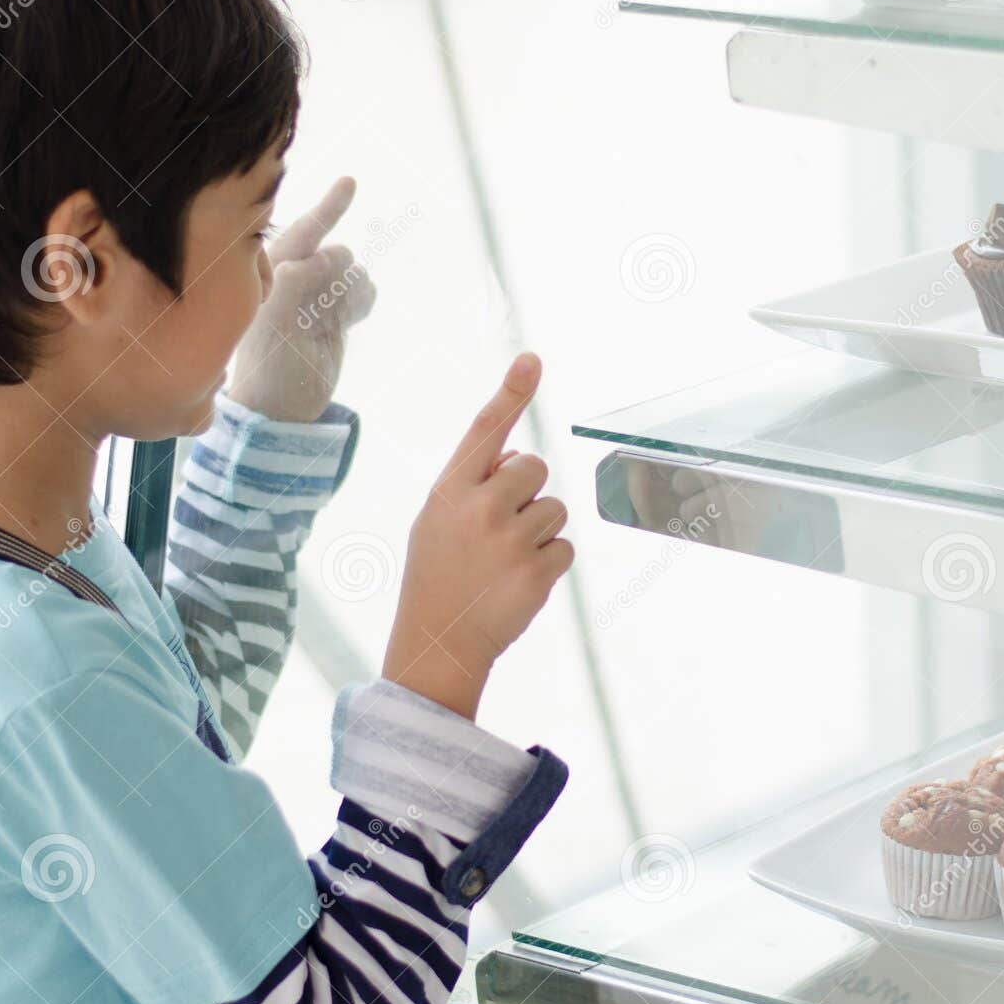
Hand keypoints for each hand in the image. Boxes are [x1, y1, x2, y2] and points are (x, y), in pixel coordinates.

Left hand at [226, 176, 374, 422]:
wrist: (284, 408)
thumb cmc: (269, 366)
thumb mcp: (276, 327)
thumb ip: (291, 287)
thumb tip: (303, 261)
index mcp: (271, 271)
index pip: (303, 232)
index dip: (327, 207)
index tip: (350, 182)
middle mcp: (293, 275)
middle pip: (336, 254)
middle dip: (337, 276)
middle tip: (319, 311)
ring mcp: (317, 293)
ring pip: (354, 272)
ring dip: (351, 295)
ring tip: (331, 323)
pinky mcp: (334, 311)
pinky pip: (364, 291)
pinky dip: (361, 305)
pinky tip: (346, 325)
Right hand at [383, 354, 573, 720]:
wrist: (439, 641)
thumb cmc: (439, 571)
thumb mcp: (438, 518)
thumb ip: (475, 483)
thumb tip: (523, 460)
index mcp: (450, 489)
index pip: (486, 429)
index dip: (511, 392)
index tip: (533, 361)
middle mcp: (479, 508)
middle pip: (535, 468)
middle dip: (527, 492)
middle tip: (497, 528)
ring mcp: (509, 541)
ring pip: (555, 508)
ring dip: (538, 530)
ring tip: (503, 561)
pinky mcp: (538, 572)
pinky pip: (565, 546)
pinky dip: (548, 562)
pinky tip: (517, 582)